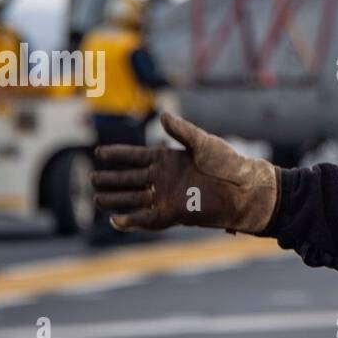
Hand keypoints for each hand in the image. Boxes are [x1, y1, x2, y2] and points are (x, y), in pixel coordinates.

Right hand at [92, 112, 278, 233]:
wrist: (245, 190)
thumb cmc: (229, 164)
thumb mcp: (204, 143)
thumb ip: (182, 131)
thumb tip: (163, 116)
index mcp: (168, 159)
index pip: (135, 156)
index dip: (117, 155)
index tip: (99, 153)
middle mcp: (164, 178)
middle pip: (129, 179)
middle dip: (111, 179)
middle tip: (92, 179)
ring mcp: (167, 196)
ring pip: (134, 199)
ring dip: (116, 200)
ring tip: (97, 199)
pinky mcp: (174, 213)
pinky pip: (148, 218)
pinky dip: (132, 221)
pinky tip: (117, 220)